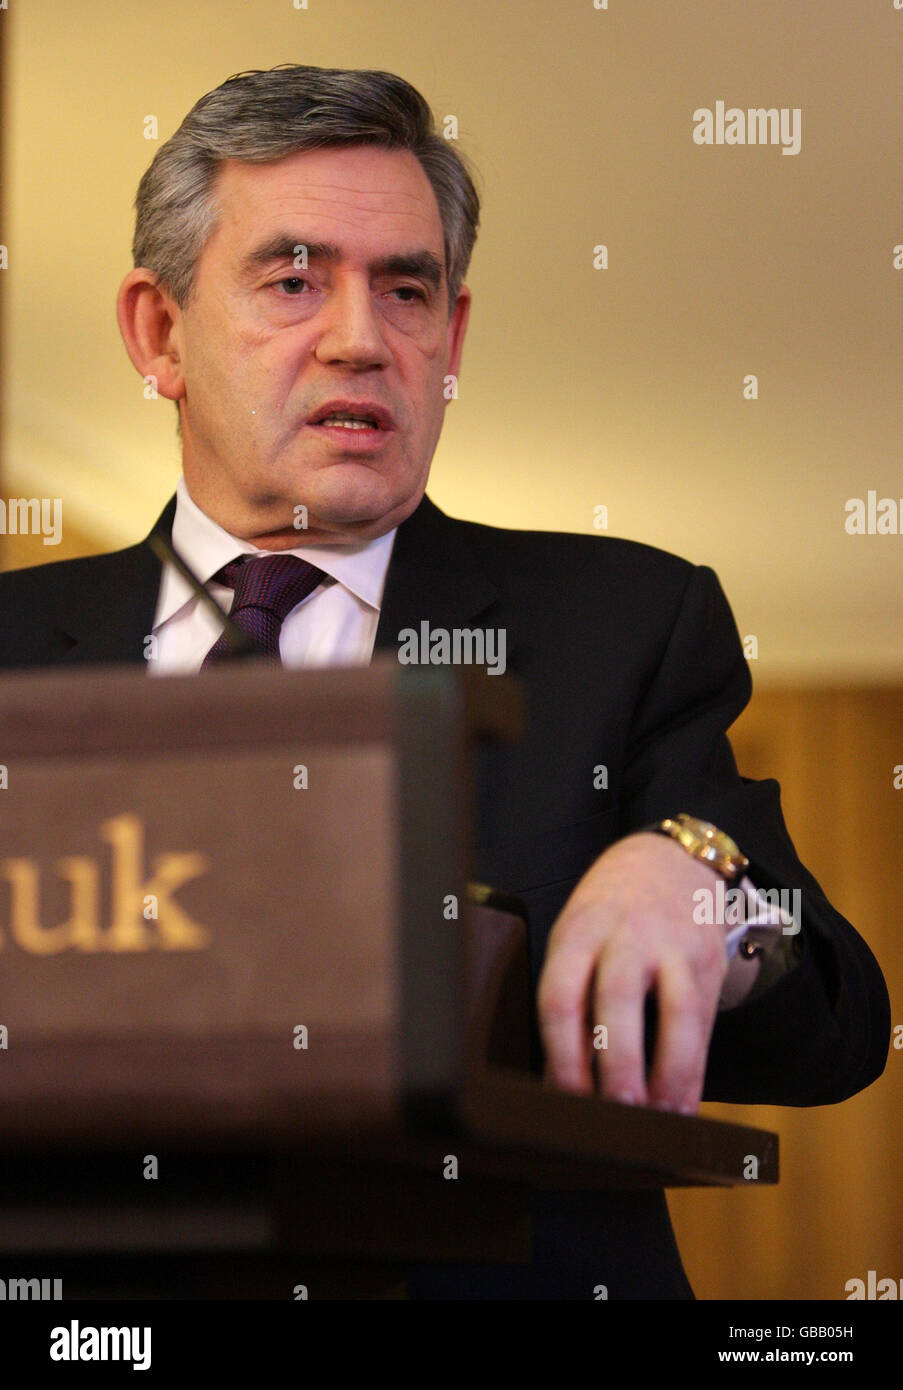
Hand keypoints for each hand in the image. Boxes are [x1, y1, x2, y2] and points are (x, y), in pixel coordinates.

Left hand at [536, 832, 727, 1112]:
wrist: (670, 862)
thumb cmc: (610, 914)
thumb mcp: (577, 936)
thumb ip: (570, 998)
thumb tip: (559, 1084)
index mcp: (580, 930)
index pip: (562, 993)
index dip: (563, 1052)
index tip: (566, 1097)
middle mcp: (627, 934)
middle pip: (617, 999)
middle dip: (616, 1064)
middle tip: (614, 1113)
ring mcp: (674, 946)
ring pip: (677, 1010)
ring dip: (667, 1073)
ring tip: (655, 1117)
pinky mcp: (709, 962)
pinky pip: (704, 1023)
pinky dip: (694, 1072)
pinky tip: (682, 1106)